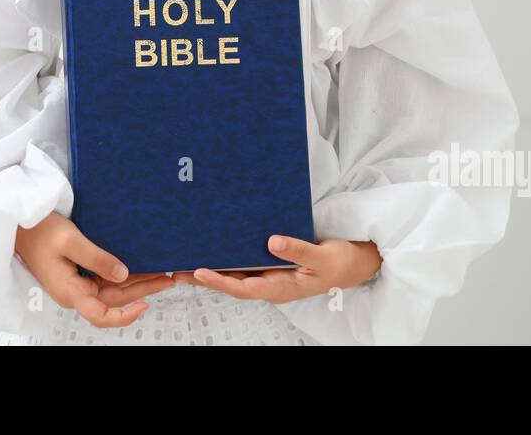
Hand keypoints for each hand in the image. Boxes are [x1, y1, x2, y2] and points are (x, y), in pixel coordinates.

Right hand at [15, 212, 175, 327]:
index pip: (100, 315)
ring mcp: (77, 283)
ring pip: (113, 289)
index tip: (146, 305)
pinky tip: (141, 266)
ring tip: (163, 273)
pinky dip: (124, 274)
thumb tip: (123, 274)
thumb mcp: (70, 240)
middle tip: (169, 278)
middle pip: (114, 299)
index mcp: (69, 291)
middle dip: (143, 290)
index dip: (124, 316)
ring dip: (137, 282)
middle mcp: (75, 291)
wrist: (20, 222)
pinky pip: (105, 278)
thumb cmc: (39, 230)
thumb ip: (97, 258)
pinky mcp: (79, 273)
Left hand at [172, 235, 381, 303]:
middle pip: (231, 282)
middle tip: (178, 266)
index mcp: (279, 288)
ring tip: (187, 256)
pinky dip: (229, 254)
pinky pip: (246, 261)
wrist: (352, 263)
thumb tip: (272, 241)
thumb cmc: (338, 263)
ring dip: (213, 265)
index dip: (220, 281)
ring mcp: (270, 274)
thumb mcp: (321, 258)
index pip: (242, 288)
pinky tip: (216, 244)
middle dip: (205, 276)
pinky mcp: (271, 262)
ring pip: (236, 272)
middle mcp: (270, 283)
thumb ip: (298, 251)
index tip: (199, 272)